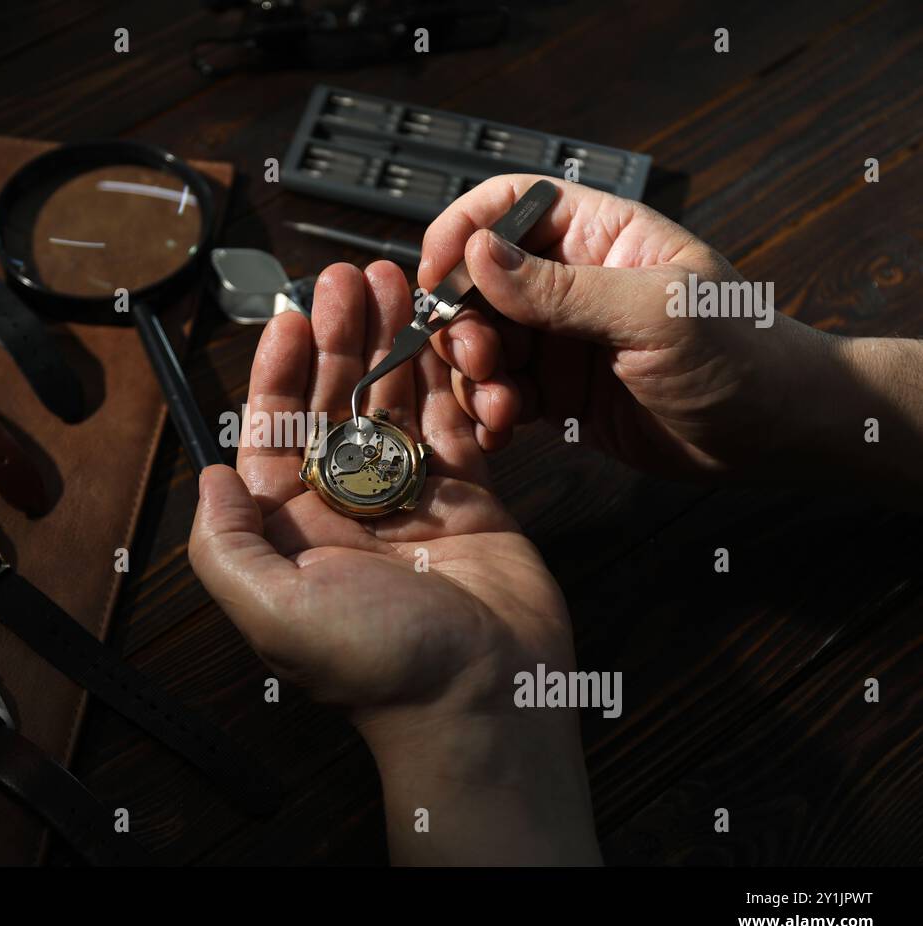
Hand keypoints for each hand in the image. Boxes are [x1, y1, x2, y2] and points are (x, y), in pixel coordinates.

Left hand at [189, 262, 599, 863]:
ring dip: (391, 344)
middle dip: (338, 339)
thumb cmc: (378, 667)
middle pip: (334, 404)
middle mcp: (344, 508)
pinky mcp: (465, 497)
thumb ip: (225, 542)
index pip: (274, 432)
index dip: (279, 371)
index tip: (292, 317)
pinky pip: (450, 423)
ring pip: (392, 403)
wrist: (485, 700)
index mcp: (290, 529)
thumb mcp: (271, 608)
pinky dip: (446, 378)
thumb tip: (208, 473)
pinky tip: (440, 333)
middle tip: (348, 280)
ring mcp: (406, 499)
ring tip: (394, 284)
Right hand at [419, 175, 850, 480]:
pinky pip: (498, 393)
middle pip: (478, 284)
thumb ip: (563, 287)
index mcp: (598, 235)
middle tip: (478, 361)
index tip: (436, 277)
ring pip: (481, 344)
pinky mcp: (557, 392)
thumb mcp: (654, 312)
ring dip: (473, 377)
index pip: (508, 206)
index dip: (462, 231)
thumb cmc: (741, 354)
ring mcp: (560, 339)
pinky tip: (500, 430)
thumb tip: (480, 252)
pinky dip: (487, 412)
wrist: (775, 433)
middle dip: (463, 323)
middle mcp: (569, 282)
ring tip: (499, 408)